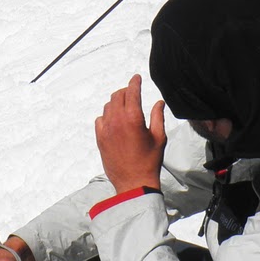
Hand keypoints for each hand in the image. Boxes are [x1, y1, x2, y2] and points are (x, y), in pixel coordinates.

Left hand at [94, 75, 166, 193]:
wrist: (133, 182)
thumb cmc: (149, 161)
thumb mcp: (159, 137)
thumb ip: (158, 116)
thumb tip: (159, 102)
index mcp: (133, 118)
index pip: (132, 92)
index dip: (134, 82)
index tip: (136, 78)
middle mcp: (117, 120)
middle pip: (118, 95)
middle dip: (126, 91)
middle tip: (132, 92)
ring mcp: (106, 129)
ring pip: (108, 106)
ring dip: (116, 102)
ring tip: (125, 106)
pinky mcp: (100, 138)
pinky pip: (100, 119)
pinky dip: (107, 115)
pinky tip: (114, 120)